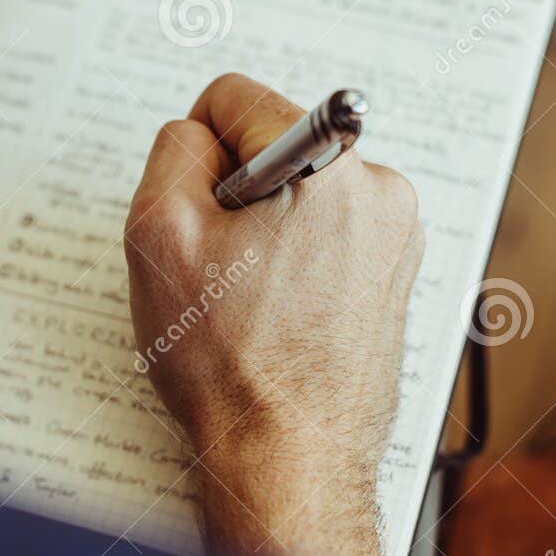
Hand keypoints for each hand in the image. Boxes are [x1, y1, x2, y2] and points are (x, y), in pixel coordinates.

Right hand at [123, 74, 422, 555]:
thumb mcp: (157, 234)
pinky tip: (278, 314)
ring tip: (251, 300)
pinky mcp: (398, 270)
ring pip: (297, 190)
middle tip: (219, 268)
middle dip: (233, 194)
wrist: (291, 458)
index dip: (194, 151)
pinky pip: (327, 231)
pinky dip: (296, 258)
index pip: (235, 97)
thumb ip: (173, 150)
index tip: (196, 211)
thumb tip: (198, 133)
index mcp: (325, 165)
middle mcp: (377, 188)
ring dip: (265, 228)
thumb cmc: (231, 364)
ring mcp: (397, 232)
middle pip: (272, 144)